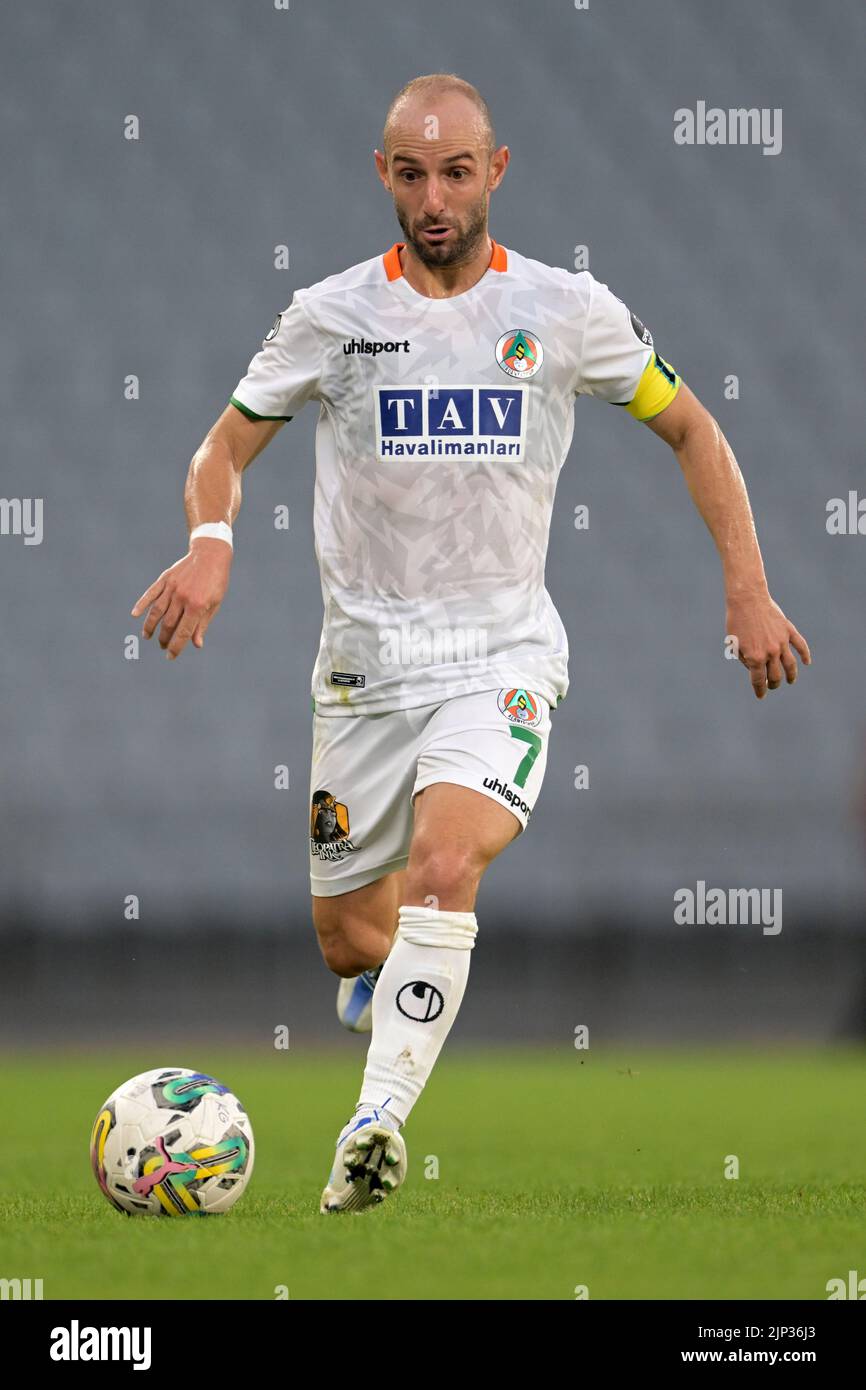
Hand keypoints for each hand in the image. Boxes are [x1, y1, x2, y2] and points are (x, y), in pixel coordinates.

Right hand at [131, 539, 231, 659]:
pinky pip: (151, 594)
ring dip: (150, 626)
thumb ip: (202, 624)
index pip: (183, 632)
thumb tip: (196, 644)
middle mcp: (182, 598)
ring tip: (147, 636)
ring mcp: (172, 588)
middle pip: (168, 624)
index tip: (170, 656)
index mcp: (197, 606)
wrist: (210, 554)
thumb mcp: (214, 604)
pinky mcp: (165, 579)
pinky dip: (142, 604)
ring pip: (156, 611)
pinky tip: (135, 614)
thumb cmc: (216, 581)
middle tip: (162, 646)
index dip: (176, 647)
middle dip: (164, 638)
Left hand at [726, 590, 810, 698]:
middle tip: (772, 685)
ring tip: (790, 681)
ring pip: (790, 665)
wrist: (747, 600)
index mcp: (755, 658)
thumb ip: (746, 659)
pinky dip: (805, 655)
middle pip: (776, 675)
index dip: (760, 690)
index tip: (761, 695)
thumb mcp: (735, 644)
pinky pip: (800, 646)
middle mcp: (770, 652)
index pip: (759, 681)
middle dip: (774, 683)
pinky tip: (806, 663)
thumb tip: (756, 669)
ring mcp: (781, 642)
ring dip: (791, 676)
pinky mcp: (788, 631)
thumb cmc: (737, 622)